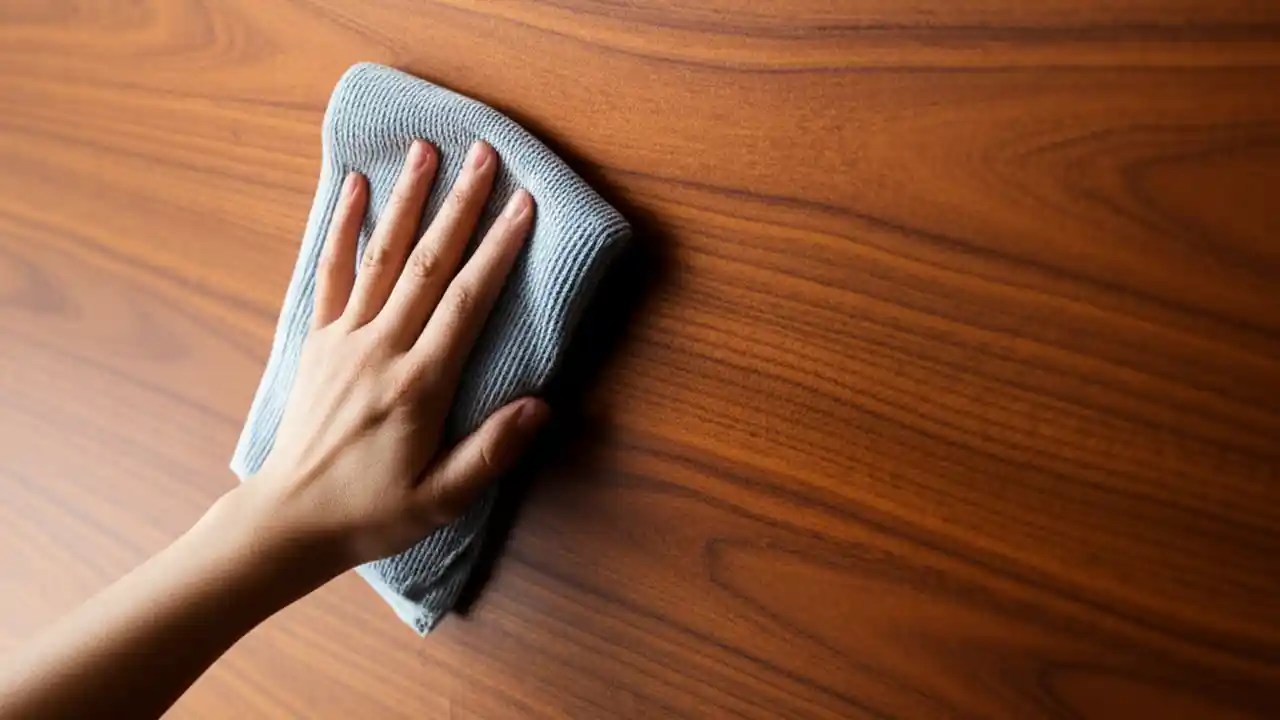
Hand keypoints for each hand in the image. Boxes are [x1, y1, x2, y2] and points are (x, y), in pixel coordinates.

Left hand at [229, 139, 546, 573]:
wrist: (290, 519)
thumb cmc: (372, 512)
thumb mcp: (442, 499)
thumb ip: (492, 452)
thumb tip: (542, 405)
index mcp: (419, 385)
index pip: (467, 302)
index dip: (498, 250)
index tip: (523, 205)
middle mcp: (381, 350)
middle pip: (429, 265)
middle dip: (460, 207)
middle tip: (484, 156)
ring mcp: (345, 340)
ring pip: (383, 257)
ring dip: (407, 201)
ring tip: (426, 150)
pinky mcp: (319, 341)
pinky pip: (331, 273)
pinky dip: (344, 228)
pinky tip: (356, 188)